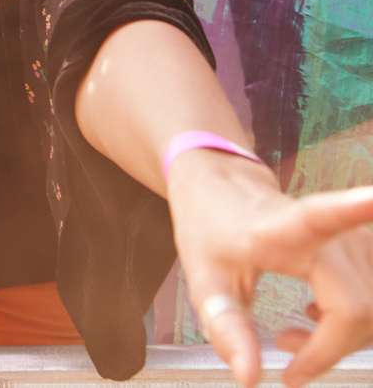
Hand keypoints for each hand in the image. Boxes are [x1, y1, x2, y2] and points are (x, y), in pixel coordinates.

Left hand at [168, 152, 372, 387]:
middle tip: (282, 355)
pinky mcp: (364, 248)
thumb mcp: (204, 277)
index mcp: (285, 230)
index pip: (324, 218)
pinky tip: (316, 319)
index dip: (356, 207)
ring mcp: (355, 239)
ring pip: (372, 310)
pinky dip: (352, 324)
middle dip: (327, 348)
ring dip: (341, 339)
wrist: (223, 192)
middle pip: (359, 309)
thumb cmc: (212, 229)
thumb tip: (251, 378)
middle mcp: (332, 233)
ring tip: (289, 338)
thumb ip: (226, 325)